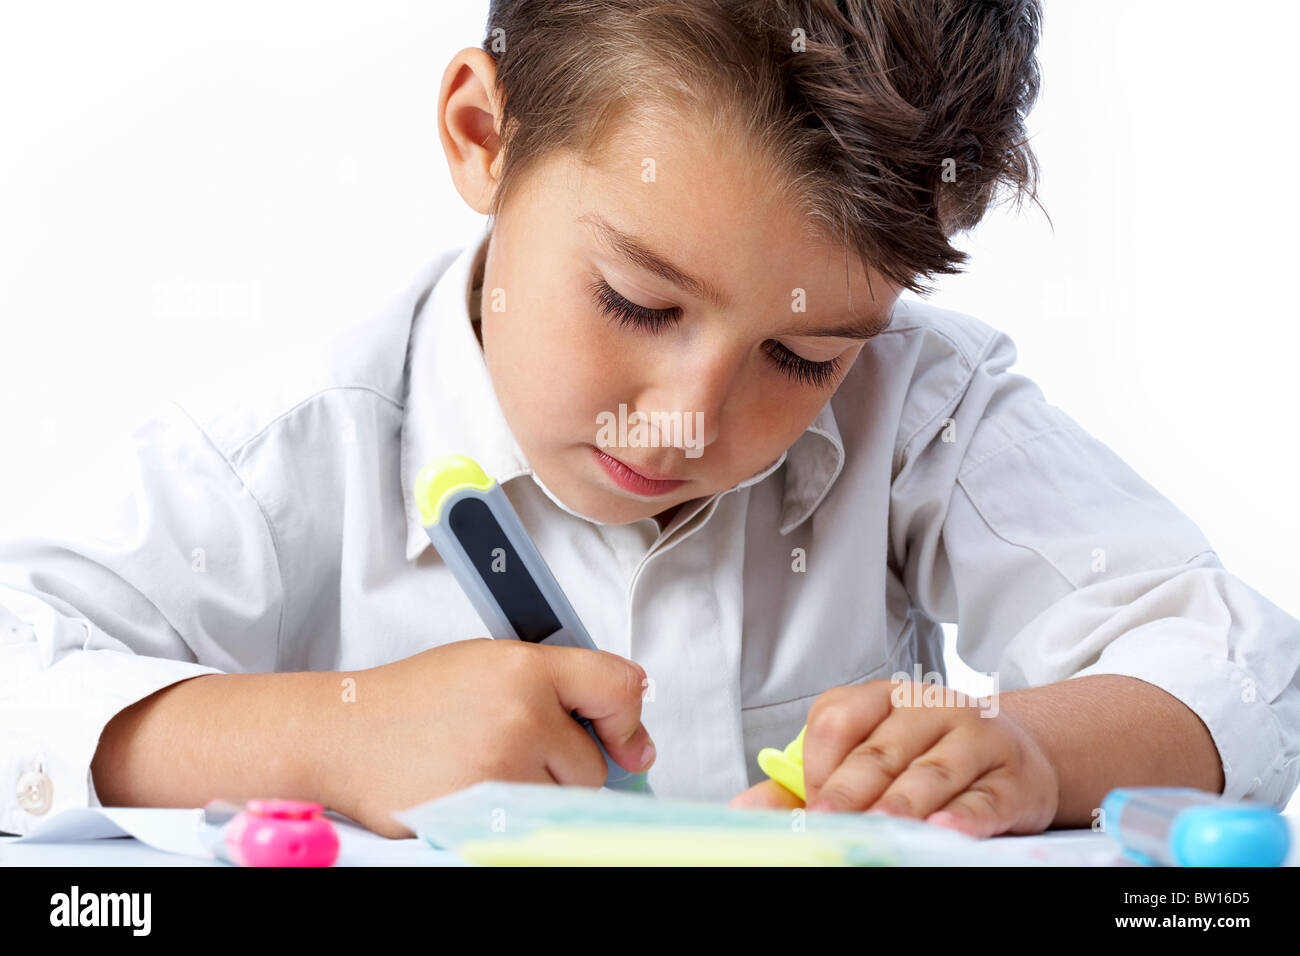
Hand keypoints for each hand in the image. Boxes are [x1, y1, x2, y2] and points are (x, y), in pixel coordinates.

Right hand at [317, 638, 654, 837]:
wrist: (344, 734)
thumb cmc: (412, 700)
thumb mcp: (490, 664)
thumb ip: (559, 686)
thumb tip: (626, 736)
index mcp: (525, 667)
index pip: (619, 687)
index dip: (629, 719)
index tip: (629, 741)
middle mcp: (521, 714)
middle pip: (594, 763)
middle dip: (562, 764)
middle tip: (509, 745)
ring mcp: (504, 767)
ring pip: (564, 800)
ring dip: (536, 791)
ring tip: (483, 765)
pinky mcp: (486, 813)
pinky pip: (531, 824)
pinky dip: (511, 816)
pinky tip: (474, 789)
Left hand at [729, 679, 1058, 836]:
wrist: (1018, 753)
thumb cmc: (928, 753)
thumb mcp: (870, 753)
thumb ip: (808, 780)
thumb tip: (746, 807)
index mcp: (884, 697)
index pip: (838, 718)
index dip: (817, 765)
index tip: (808, 806)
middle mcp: (929, 709)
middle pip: (879, 750)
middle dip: (849, 789)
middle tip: (827, 821)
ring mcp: (975, 738)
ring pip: (931, 772)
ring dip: (902, 803)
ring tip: (879, 825)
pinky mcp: (1012, 778)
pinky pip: (985, 798)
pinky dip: (965, 816)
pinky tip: (945, 830)